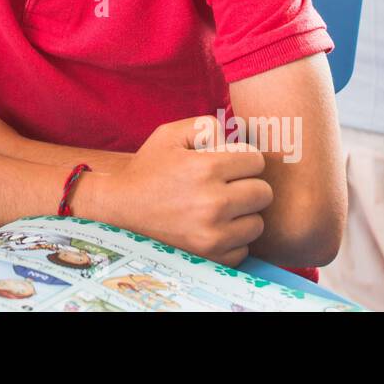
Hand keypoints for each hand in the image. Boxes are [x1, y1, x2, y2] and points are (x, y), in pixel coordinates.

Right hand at [85, 115, 272, 266]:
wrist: (119, 209)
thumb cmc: (149, 168)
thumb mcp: (171, 134)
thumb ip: (207, 126)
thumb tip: (236, 138)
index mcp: (205, 168)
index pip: (257, 160)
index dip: (244, 159)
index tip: (228, 164)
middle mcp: (213, 203)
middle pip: (264, 193)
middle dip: (249, 185)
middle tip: (228, 186)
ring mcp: (212, 235)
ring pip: (258, 223)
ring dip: (243, 215)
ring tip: (219, 208)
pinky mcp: (211, 258)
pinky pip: (244, 248)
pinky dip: (232, 239)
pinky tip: (212, 227)